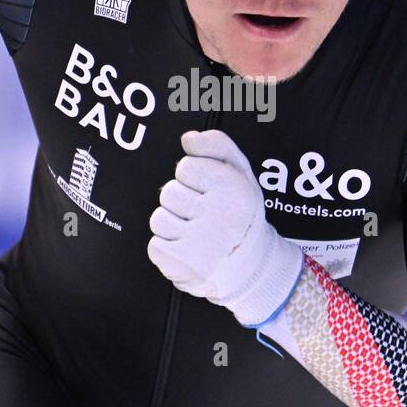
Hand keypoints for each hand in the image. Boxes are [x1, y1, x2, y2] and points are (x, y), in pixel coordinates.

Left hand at [147, 129, 303, 326]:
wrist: (251, 267)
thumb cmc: (240, 215)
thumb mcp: (240, 173)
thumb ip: (217, 145)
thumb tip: (188, 139)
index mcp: (233, 189)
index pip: (185, 167)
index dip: (194, 179)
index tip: (211, 193)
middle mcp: (218, 214)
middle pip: (169, 192)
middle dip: (181, 202)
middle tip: (205, 217)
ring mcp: (198, 242)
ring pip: (158, 218)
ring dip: (172, 226)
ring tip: (196, 235)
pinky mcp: (182, 264)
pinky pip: (155, 245)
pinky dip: (167, 250)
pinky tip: (188, 252)